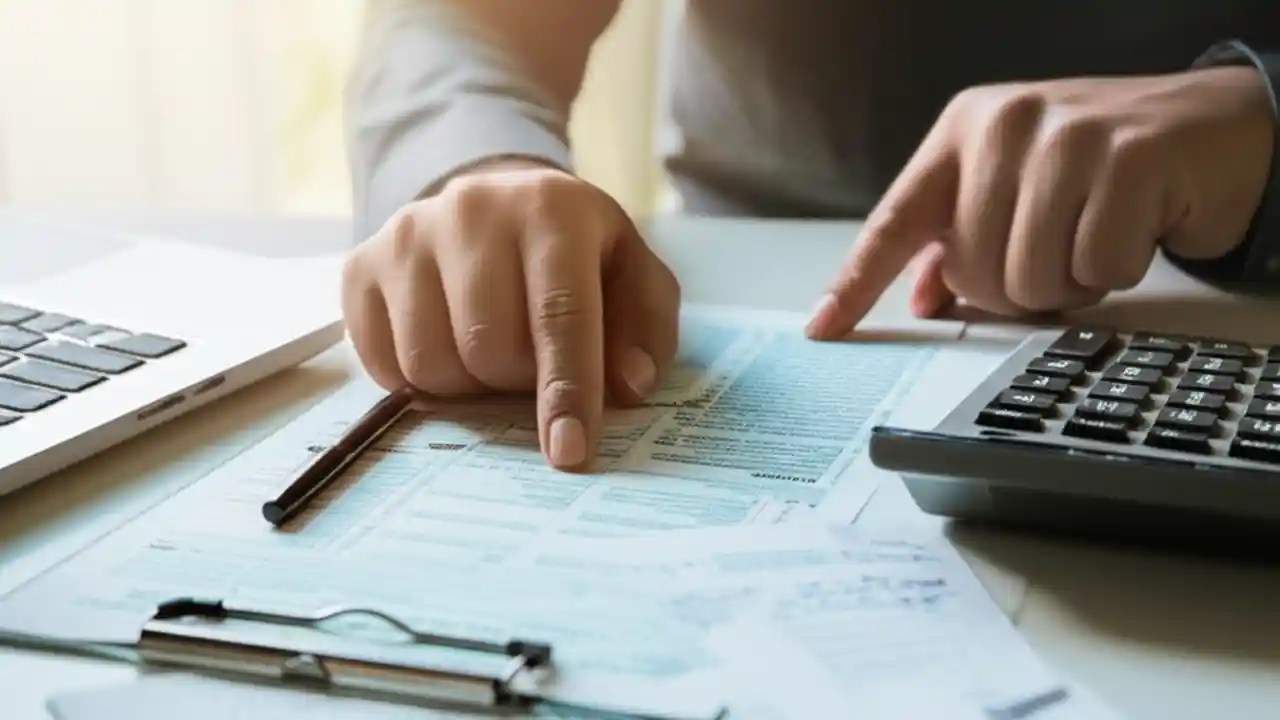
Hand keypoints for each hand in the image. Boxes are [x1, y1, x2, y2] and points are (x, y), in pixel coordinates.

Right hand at [341, 160, 679, 469]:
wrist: (500, 203)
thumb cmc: (577, 256)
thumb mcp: (632, 277)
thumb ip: (645, 331)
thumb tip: (627, 386)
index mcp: (551, 209)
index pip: (558, 315)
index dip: (566, 392)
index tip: (569, 454)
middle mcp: (470, 210)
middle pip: (488, 348)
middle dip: (517, 382)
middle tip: (531, 365)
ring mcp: (406, 236)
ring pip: (430, 363)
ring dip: (468, 386)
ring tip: (490, 352)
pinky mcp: (359, 266)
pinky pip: (383, 366)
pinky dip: (419, 381)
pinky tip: (446, 344)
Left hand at [807, 66, 1274, 337]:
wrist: (1211, 126)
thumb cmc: (1101, 167)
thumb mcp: (1019, 191)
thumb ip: (963, 240)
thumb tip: (923, 298)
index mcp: (963, 130)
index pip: (895, 219)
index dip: (857, 282)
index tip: (823, 330)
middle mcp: (1004, 124)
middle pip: (972, 271)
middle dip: (1017, 289)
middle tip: (1056, 254)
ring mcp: (1067, 135)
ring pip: (1031, 276)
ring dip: (1069, 282)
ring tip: (1094, 235)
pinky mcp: (1128, 157)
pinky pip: (1098, 266)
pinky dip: (1118, 268)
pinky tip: (1134, 226)